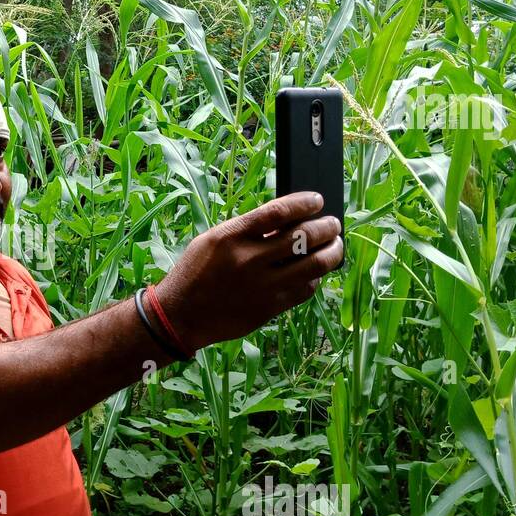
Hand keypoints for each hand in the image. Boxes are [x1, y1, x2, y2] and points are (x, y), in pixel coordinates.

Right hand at [154, 192, 343, 349]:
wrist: (181, 316)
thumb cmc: (195, 272)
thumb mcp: (213, 239)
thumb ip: (247, 229)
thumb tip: (287, 219)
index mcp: (231, 236)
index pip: (279, 211)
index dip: (305, 203)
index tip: (317, 200)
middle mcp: (249, 260)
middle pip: (303, 237)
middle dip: (327, 227)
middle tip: (333, 223)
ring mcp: (262, 286)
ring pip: (314, 265)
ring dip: (332, 252)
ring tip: (335, 245)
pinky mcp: (270, 308)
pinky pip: (305, 289)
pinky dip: (315, 277)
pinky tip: (315, 271)